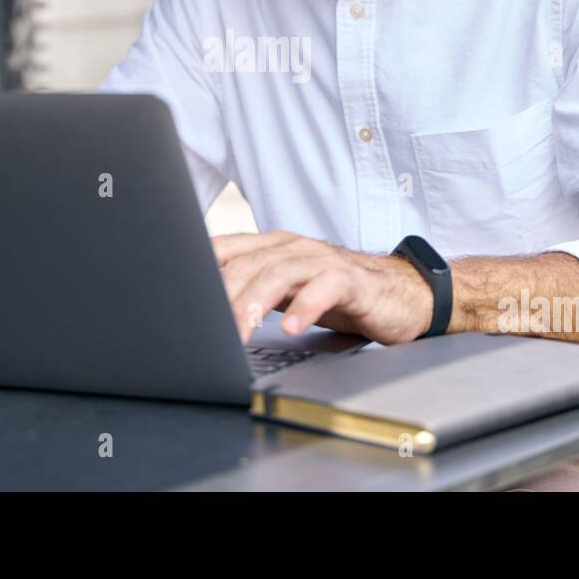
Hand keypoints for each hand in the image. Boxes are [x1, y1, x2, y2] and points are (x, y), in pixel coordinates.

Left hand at [211, 230, 434, 344]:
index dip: (199, 269)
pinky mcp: (352, 281)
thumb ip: (253, 289)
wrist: (401, 294)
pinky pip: (325, 288)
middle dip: (222, 295)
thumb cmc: (338, 293)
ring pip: (279, 273)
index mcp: (274, 246)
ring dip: (254, 302)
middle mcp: (295, 247)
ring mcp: (323, 261)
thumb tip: (207, 308)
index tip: (177, 297)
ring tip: (239, 332)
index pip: (226, 248)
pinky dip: (305, 306)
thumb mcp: (289, 289)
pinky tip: (291, 327)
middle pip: (247, 264)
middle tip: (205, 328)